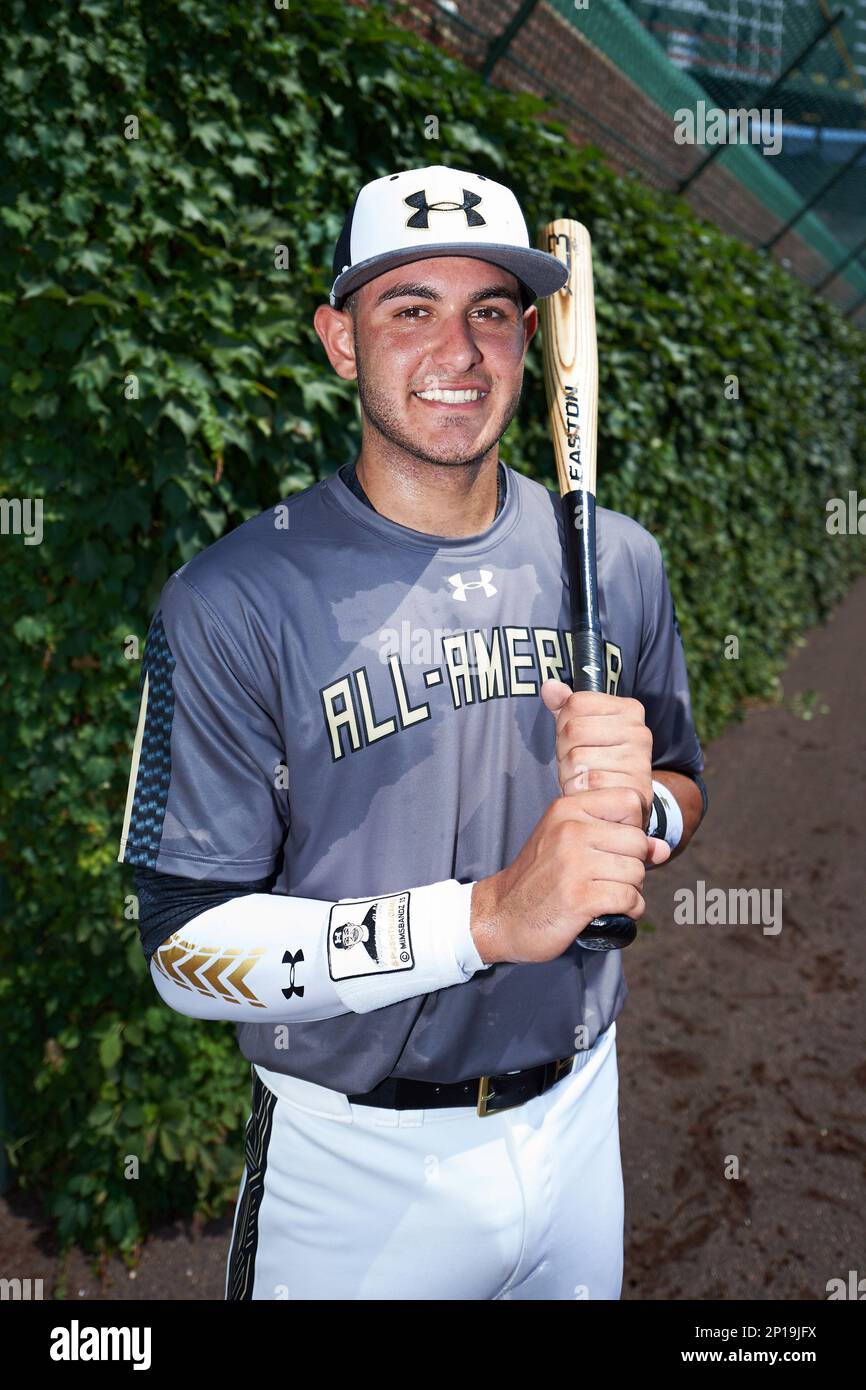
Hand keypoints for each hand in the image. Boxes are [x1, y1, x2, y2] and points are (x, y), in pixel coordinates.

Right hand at [469, 787, 670, 964]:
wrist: (500, 914)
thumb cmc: (540, 878)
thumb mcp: (569, 844)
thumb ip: (616, 838)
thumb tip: (662, 848)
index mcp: (568, 809)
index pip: (630, 801)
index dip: (634, 826)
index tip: (617, 846)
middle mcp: (570, 830)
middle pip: (638, 841)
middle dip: (632, 865)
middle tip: (607, 878)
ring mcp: (574, 864)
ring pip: (637, 872)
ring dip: (630, 890)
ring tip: (604, 894)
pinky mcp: (579, 898)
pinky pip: (630, 899)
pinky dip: (629, 910)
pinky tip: (609, 911)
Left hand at [540, 678, 653, 828]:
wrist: (625, 803)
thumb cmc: (600, 761)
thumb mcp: (583, 728)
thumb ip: (566, 706)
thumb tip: (549, 686)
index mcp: (629, 709)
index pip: (576, 703)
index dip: (564, 723)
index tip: (574, 738)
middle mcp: (639, 731)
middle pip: (573, 730)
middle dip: (564, 750)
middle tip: (574, 763)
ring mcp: (638, 760)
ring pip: (577, 758)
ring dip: (569, 774)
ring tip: (581, 779)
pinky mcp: (633, 788)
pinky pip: (587, 784)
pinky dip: (578, 792)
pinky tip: (587, 793)